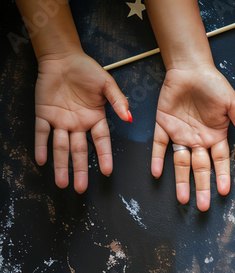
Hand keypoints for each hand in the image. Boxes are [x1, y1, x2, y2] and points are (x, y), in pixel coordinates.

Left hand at [34, 52, 129, 192]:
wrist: (62, 57)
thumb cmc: (87, 69)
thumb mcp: (107, 84)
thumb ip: (118, 101)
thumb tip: (129, 118)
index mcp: (95, 118)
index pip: (101, 142)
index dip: (104, 157)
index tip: (107, 172)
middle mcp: (78, 124)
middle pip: (80, 151)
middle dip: (80, 170)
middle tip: (80, 188)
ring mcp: (61, 120)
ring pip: (61, 147)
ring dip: (61, 165)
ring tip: (62, 183)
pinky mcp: (44, 113)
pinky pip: (42, 133)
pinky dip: (41, 146)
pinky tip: (42, 160)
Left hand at [151, 64, 234, 210]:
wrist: (190, 67)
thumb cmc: (214, 84)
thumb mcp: (232, 105)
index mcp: (216, 136)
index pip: (219, 162)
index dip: (221, 176)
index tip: (224, 192)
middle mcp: (199, 139)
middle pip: (200, 168)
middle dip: (201, 187)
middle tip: (202, 206)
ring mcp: (181, 134)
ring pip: (180, 162)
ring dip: (181, 180)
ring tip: (182, 199)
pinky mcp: (164, 125)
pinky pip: (160, 145)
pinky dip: (158, 159)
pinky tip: (158, 173)